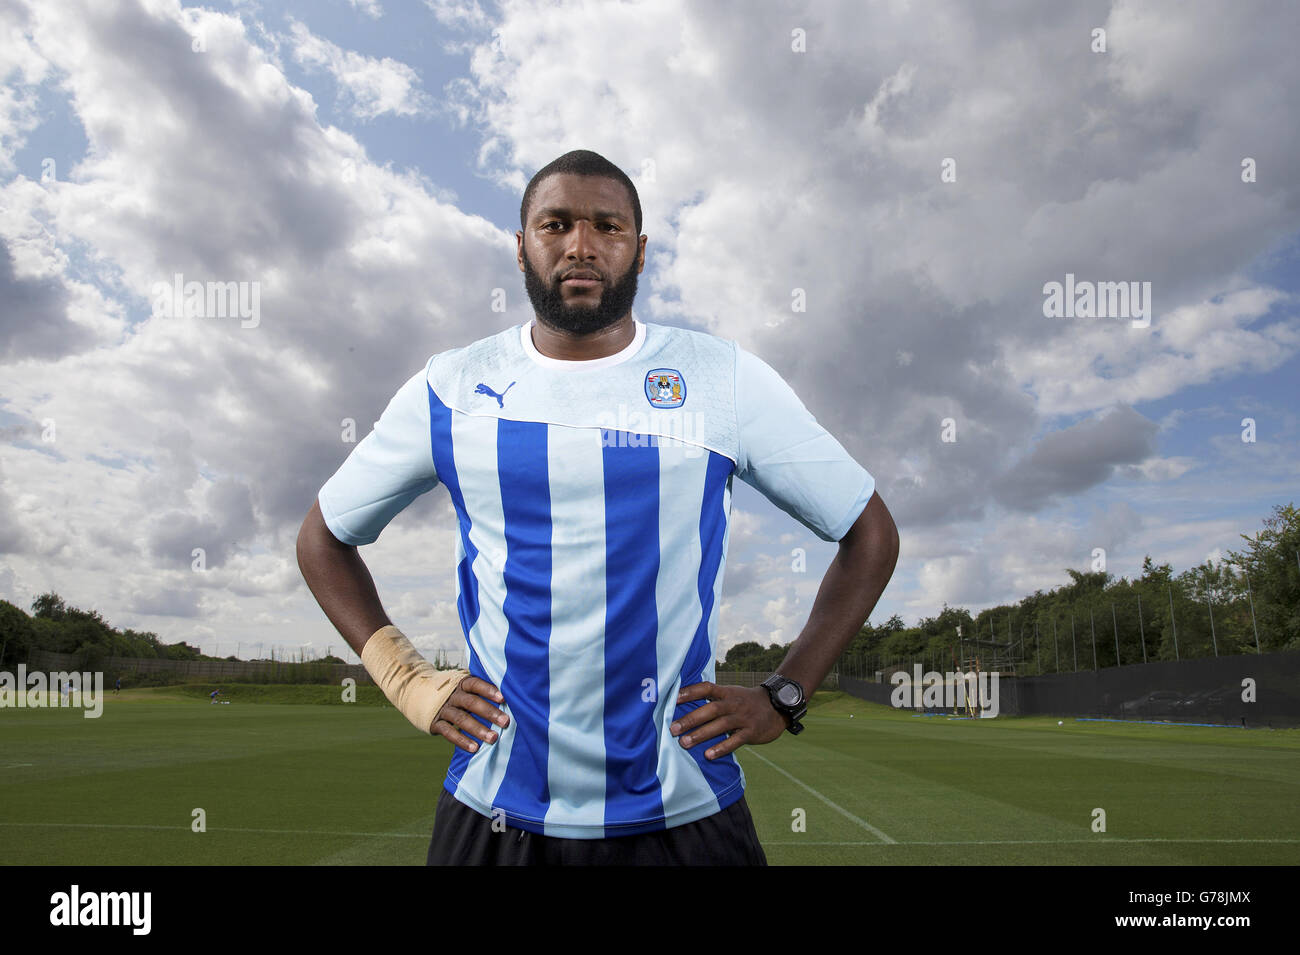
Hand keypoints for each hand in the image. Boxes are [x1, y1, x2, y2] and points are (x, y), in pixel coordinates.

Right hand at [431, 676, 508, 752]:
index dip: (488, 690)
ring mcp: (443, 709)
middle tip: (505, 722)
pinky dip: (461, 740)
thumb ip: (481, 690)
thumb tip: (510, 696)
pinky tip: (474, 748)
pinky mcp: (435, 723)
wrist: (419, 693)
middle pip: (471, 702)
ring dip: (478, 729)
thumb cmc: (455, 692)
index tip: (503, 698)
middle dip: (489, 712)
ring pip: (461, 719)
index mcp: (461, 683)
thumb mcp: (464, 686)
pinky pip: (448, 732)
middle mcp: (452, 695)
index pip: (475, 684)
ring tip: (493, 739)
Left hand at [670, 682, 788, 759]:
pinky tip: (708, 755)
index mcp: (727, 693)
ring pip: (721, 725)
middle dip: (691, 719)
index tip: (673, 698)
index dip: (690, 692)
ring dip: (701, 734)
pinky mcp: (752, 732)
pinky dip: (721, 748)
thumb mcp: (732, 694)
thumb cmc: (746, 702)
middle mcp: (734, 704)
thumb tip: (685, 702)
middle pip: (711, 709)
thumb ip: (713, 699)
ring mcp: (744, 718)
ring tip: (685, 743)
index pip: (707, 688)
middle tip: (673, 728)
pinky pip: (735, 741)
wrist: (777, 707)